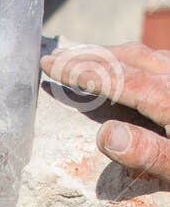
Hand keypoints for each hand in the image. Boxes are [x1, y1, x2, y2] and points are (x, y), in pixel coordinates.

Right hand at [41, 43, 169, 180]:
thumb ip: (146, 152)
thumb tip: (104, 135)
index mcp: (168, 97)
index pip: (115, 78)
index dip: (78, 71)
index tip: (48, 65)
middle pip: (126, 57)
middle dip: (87, 56)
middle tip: (56, 57)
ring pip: (141, 54)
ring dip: (107, 55)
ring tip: (81, 57)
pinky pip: (155, 59)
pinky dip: (130, 59)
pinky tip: (123, 67)